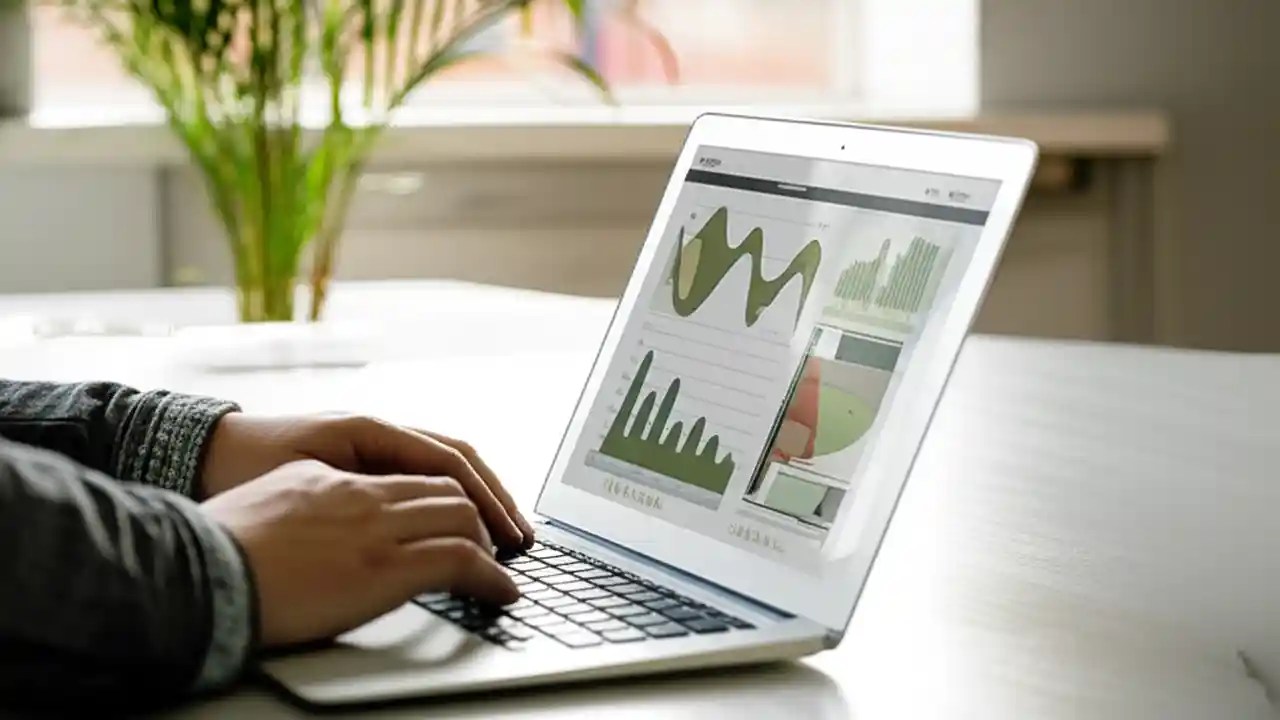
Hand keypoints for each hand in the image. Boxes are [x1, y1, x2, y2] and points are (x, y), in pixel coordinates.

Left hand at [201, 413, 532, 548]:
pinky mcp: (362, 463)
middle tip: (522, 538)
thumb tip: (415, 513)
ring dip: (478, 497)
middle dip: (495, 498)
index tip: (506, 535)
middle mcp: (378, 432)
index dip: (484, 498)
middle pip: (457, 459)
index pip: (448, 460)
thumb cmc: (243, 465)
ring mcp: (372, 446)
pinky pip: (420, 476)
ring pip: (443, 466)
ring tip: (504, 533)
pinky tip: (459, 524)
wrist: (198, 451)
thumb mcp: (303, 480)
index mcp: (369, 429)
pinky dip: (449, 498)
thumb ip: (358, 493)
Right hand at [202, 459, 519, 647]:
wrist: (195, 571)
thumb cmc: (216, 550)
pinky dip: (491, 575)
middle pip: (446, 485)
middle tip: (497, 540)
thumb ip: (304, 509)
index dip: (445, 494)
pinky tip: (501, 591)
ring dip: (489, 541)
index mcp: (332, 477)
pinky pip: (460, 559)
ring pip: (460, 516)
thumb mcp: (266, 508)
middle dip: (480, 512)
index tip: (461, 514)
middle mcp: (361, 492)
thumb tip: (319, 532)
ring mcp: (375, 526)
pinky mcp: (385, 565)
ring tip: (500, 566)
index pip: (410, 469)